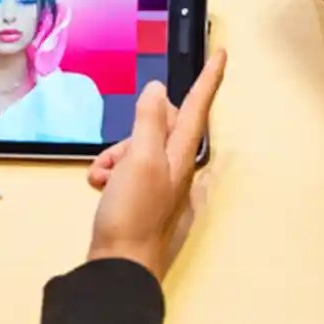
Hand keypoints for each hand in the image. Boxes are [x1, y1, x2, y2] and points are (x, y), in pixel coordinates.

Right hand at [86, 50, 226, 279]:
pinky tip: (101, 188)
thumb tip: (159, 90)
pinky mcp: (144, 205)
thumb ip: (149, 121)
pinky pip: (129, 175)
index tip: (221, 54)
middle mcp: (177, 171)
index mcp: (181, 157)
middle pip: (159, 129)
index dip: (208, 79)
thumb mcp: (140, 160)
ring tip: (103, 178)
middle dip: (131, 132)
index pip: (197, 108)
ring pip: (137, 151)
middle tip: (112, 154)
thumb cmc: (133, 216)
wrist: (119, 268)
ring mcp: (162, 189)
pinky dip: (113, 176)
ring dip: (115, 157)